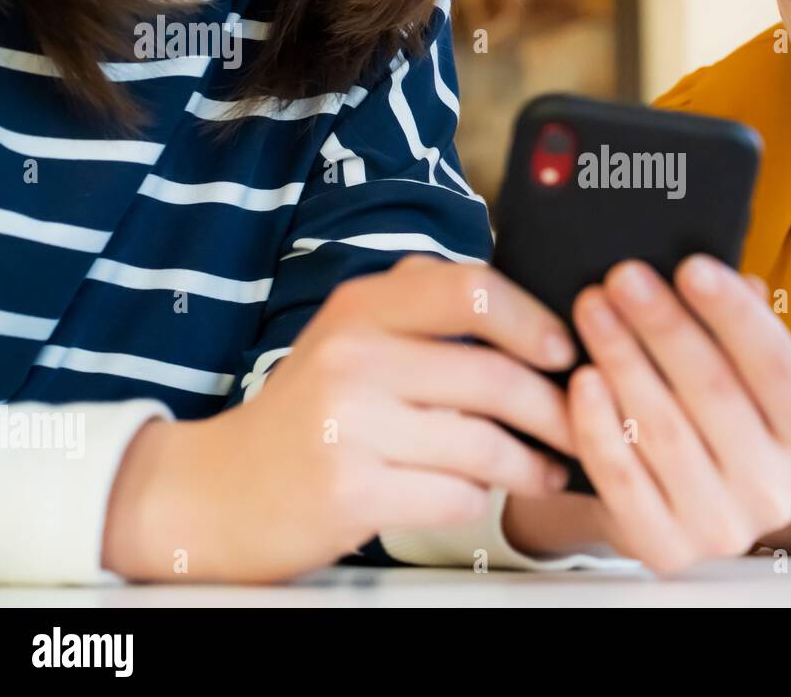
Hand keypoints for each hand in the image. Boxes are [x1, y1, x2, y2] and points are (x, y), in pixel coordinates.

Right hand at [103, 255, 577, 582]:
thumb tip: (520, 306)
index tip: (564, 350)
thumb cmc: (302, 414)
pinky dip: (480, 499)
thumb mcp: (347, 337)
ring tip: (548, 469)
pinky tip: (485, 496)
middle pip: (493, 376)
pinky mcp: (351, 490)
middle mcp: (353, 357)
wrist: (212, 492)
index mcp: (361, 309)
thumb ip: (418, 306)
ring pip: (483, 442)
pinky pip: (455, 494)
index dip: (532, 320)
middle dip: (554, 409)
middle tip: (578, 425)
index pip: (470, 291)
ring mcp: (349, 425)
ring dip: (530, 463)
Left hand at [509, 256, 790, 573]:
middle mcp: (778, 491)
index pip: (777, 366)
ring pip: (663, 428)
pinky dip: (599, 424)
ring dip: (622, 359)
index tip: (692, 266)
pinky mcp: (665, 548)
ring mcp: (722, 527)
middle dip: (663, 326)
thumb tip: (729, 274)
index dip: (734, 315)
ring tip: (593, 308)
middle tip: (623, 276)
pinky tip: (582, 377)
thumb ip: (741, 330)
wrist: (683, 510)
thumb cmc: (717, 423)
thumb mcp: (745, 379)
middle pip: (714, 391)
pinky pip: (623, 476)